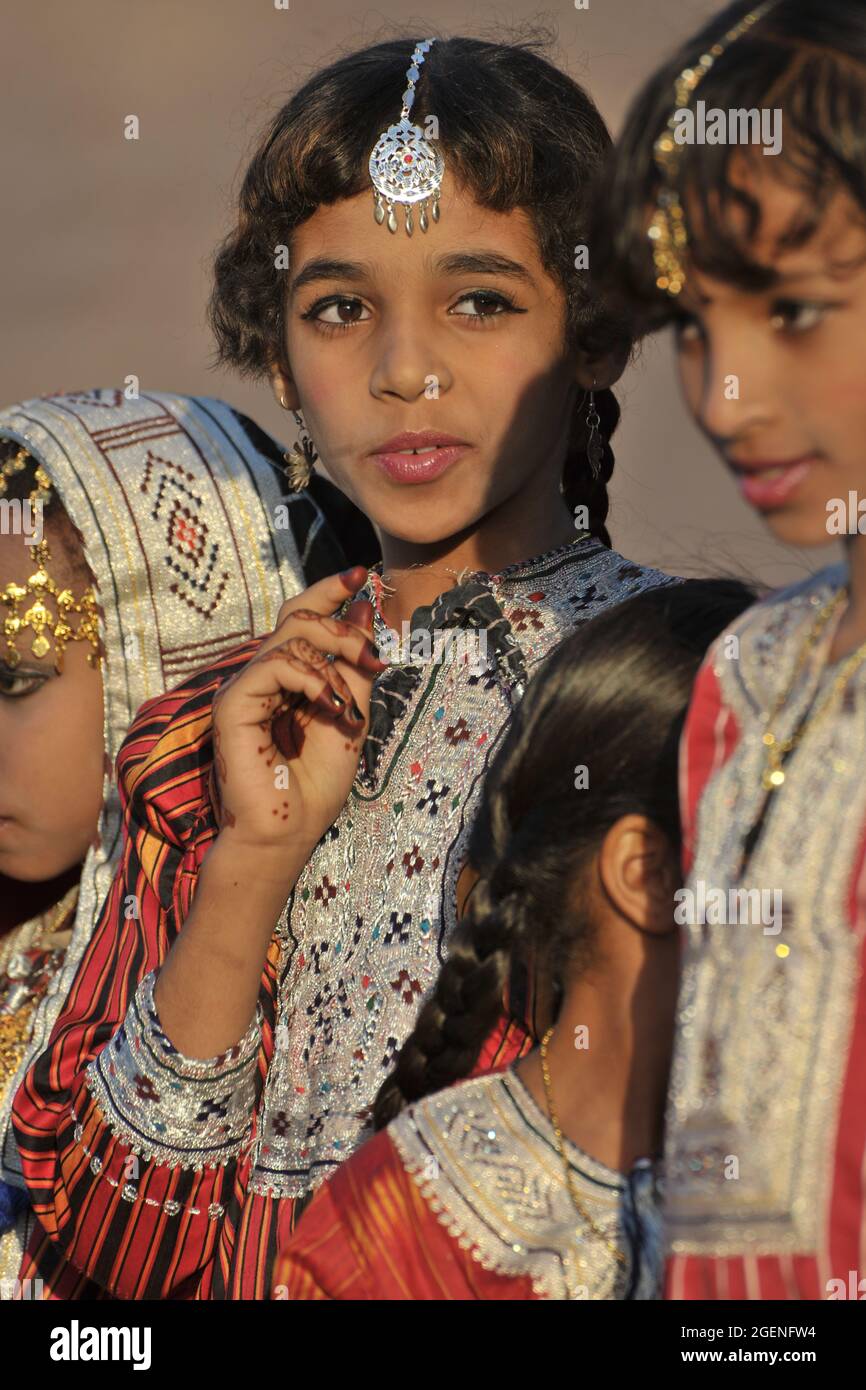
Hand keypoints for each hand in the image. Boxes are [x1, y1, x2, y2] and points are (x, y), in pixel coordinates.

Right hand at [211, 566, 385, 859]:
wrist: (288, 833)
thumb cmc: (316, 785)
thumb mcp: (352, 716)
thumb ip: (355, 666)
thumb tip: (362, 607)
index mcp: (287, 678)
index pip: (301, 617)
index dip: (329, 591)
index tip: (362, 574)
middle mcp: (261, 677)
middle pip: (297, 617)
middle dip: (343, 628)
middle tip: (372, 657)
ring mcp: (243, 689)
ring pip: (289, 638)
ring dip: (333, 665)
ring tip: (347, 706)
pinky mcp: (232, 704)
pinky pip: (273, 664)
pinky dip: (311, 678)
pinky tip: (329, 705)